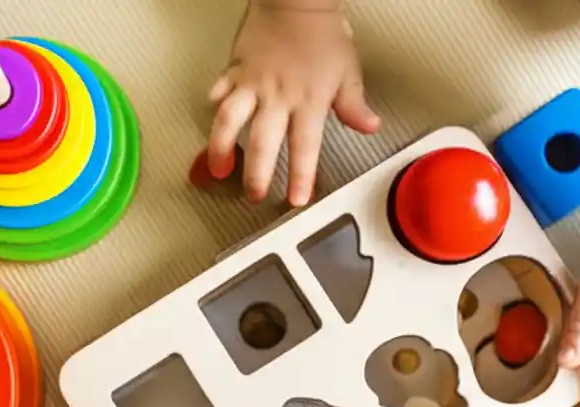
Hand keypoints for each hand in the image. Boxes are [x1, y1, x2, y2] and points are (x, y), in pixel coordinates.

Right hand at [207, 2, 380, 205]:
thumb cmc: (324, 34)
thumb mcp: (347, 71)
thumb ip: (354, 105)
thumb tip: (370, 127)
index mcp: (309, 101)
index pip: (304, 147)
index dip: (299, 176)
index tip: (295, 199)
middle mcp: (278, 97)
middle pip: (263, 142)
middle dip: (256, 173)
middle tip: (254, 194)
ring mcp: (253, 83)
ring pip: (230, 120)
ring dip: (221, 148)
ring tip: (218, 170)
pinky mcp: (236, 69)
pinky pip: (220, 89)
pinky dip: (213, 103)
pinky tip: (209, 116)